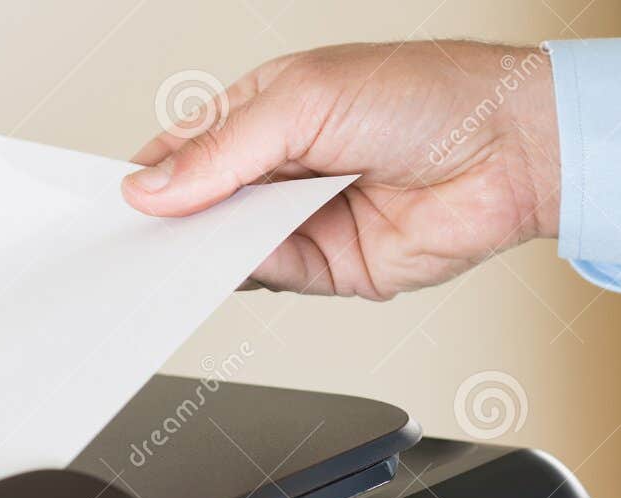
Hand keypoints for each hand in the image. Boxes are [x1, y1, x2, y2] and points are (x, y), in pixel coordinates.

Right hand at [121, 42, 559, 299]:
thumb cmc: (426, 95)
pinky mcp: (334, 268)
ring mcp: (308, 220)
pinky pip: (274, 278)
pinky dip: (244, 278)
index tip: (110, 201)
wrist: (510, 150)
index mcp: (268, 111)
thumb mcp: (303, 102)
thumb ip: (224, 151)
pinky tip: (219, 273)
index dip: (149, 175)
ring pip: (233, 247)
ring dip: (202, 254)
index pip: (188, 149)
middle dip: (168, 222)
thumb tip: (153, 187)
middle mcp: (284, 169)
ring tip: (163, 260)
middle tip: (125, 241)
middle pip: (204, 205)